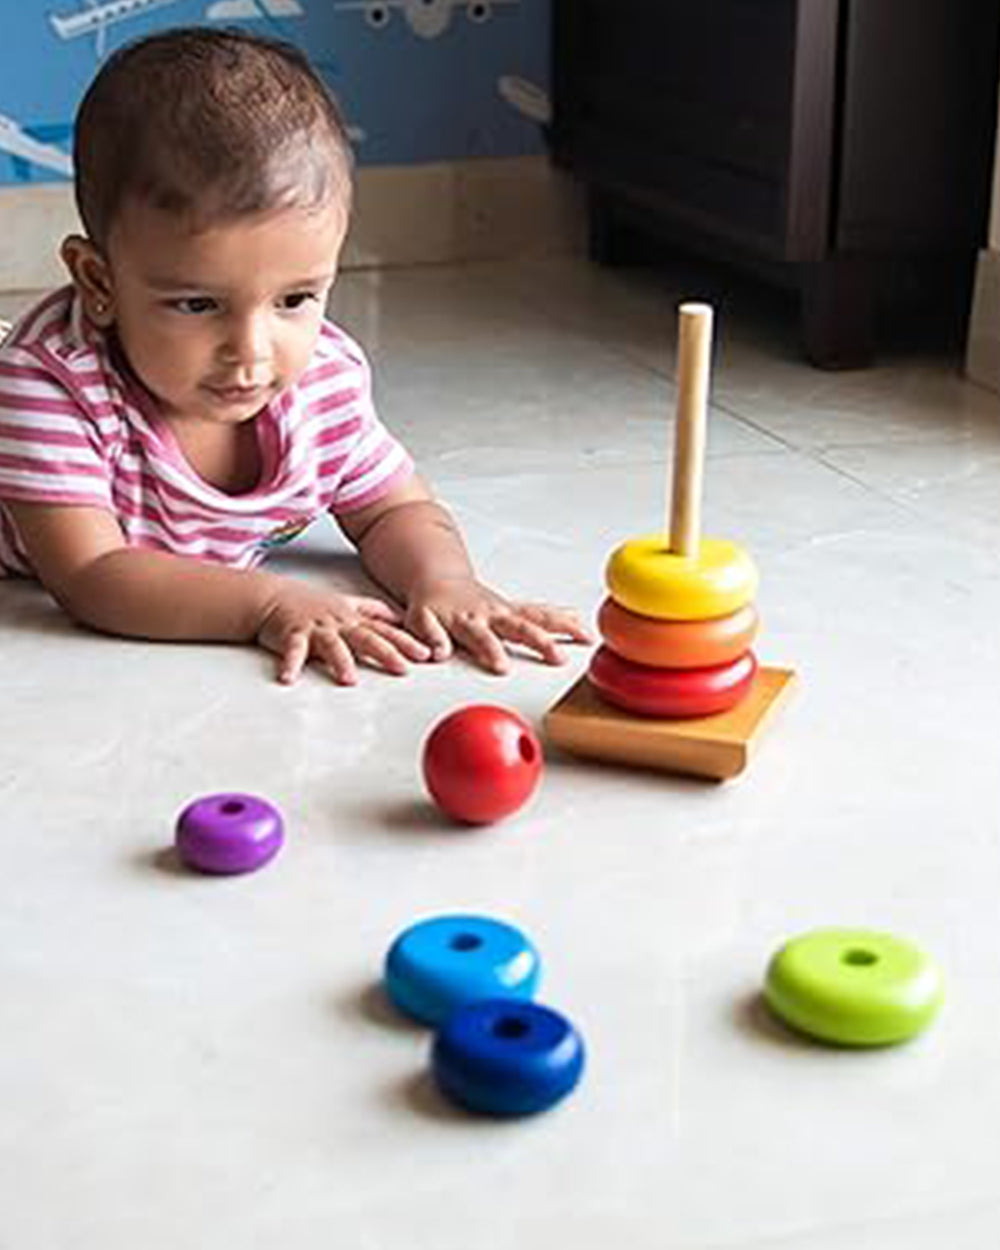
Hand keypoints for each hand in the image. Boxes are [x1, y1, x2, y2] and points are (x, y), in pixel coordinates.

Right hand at [256, 581, 430, 684]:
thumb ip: (373, 612)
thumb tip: (399, 617)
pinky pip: (292, 650)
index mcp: (353, 619)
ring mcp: (316, 628)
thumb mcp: (347, 604)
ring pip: (332, 645)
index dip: (406, 642)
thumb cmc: (311, 604)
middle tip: (403, 669)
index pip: (385, 631)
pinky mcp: (291, 634)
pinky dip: (290, 663)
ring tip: (349, 680)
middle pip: (366, 638)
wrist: (273, 596)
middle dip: (386, 653)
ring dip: (341, 662)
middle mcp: (338, 623)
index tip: (426, 654)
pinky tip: (288, 678)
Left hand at [405, 576, 592, 674]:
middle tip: (557, 657)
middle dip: (539, 642)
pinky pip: (543, 612)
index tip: (502, 667)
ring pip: (538, 617)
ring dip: (562, 627)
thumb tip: (436, 652)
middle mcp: (492, 613)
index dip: (491, 651)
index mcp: (468, 619)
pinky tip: (583, 626)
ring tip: (585, 638)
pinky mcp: (516, 610)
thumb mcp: (419, 619)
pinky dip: (563, 618)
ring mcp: (507, 611)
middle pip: (520, 627)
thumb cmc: (432, 605)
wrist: (439, 582)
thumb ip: (428, 634)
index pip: (482, 637)